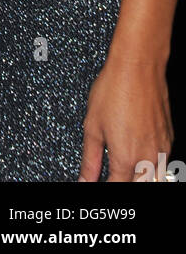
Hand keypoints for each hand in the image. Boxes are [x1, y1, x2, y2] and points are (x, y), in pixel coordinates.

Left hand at [79, 53, 171, 181]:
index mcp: (126, 157)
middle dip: (124, 182)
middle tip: (111, 173)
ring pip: (154, 177)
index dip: (104, 187)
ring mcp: (161, 149)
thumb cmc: (114, 89)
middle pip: (137, 186)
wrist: (138, 66)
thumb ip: (89, 158)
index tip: (96, 183)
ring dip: (139, 176)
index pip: (117, 188)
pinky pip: (162, 162)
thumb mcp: (92, 125)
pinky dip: (151, 164)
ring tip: (125, 164)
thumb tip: (85, 178)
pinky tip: (139, 151)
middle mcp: (147, 157)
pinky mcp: (169, 138)